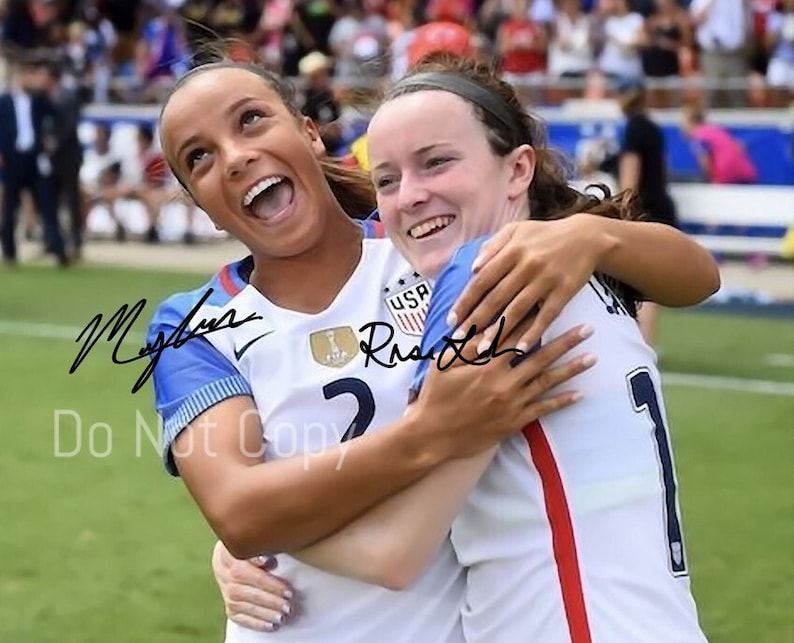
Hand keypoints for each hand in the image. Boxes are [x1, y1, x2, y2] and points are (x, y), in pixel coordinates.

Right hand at [212, 541, 294, 631]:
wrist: (228, 558)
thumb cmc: (250, 548)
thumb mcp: (254, 542)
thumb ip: (262, 550)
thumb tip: (268, 560)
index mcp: (231, 557)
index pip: (249, 571)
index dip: (268, 582)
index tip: (287, 588)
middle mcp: (225, 576)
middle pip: (247, 591)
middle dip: (270, 599)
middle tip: (288, 604)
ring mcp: (226, 593)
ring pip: (244, 606)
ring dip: (264, 613)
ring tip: (282, 616)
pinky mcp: (229, 606)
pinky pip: (240, 618)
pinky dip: (256, 623)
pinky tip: (271, 625)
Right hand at [411, 322, 595, 461]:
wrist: (433, 435)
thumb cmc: (435, 396)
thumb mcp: (443, 364)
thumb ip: (465, 345)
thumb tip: (483, 324)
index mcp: (487, 364)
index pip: (515, 336)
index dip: (534, 319)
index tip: (552, 305)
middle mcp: (504, 381)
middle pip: (541, 356)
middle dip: (566, 341)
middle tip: (588, 329)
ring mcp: (512, 402)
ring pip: (547, 381)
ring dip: (571, 368)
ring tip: (592, 357)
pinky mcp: (514, 421)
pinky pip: (543, 409)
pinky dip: (562, 401)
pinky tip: (579, 393)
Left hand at [447, 216, 606, 353]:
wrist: (586, 237)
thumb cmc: (544, 235)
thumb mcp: (516, 230)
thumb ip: (493, 245)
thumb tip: (473, 268)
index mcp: (512, 250)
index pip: (482, 280)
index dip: (465, 301)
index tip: (451, 320)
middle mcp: (527, 265)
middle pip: (496, 297)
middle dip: (475, 321)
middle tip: (459, 340)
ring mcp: (546, 279)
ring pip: (517, 309)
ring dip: (499, 331)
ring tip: (483, 350)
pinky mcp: (564, 291)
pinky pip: (546, 316)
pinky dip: (533, 333)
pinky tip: (520, 348)